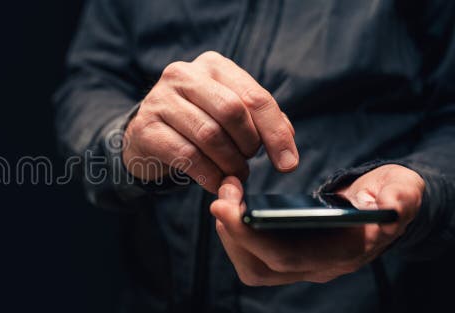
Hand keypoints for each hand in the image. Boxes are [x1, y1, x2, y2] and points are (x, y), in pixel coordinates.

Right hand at [122, 51, 297, 192]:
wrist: (145, 136)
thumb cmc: (195, 124)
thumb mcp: (228, 113)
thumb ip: (259, 120)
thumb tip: (287, 138)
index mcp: (213, 65)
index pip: (254, 96)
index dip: (276, 133)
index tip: (288, 164)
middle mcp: (184, 75)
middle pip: (232, 111)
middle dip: (248, 145)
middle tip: (248, 163)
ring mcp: (160, 99)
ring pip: (209, 135)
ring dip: (229, 163)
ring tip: (233, 175)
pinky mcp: (145, 128)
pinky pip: (187, 156)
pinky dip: (208, 175)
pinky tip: (214, 182)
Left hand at [210, 164, 424, 285]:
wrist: (388, 203)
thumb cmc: (391, 193)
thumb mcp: (403, 188)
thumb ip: (398, 196)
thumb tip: (385, 206)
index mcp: (344, 252)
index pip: (288, 256)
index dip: (253, 236)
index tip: (228, 209)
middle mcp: (319, 266)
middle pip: (261, 268)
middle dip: (232, 233)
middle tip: (221, 196)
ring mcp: (303, 264)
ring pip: (252, 266)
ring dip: (230, 234)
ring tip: (226, 197)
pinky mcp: (290, 255)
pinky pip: (253, 256)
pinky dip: (236, 233)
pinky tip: (233, 204)